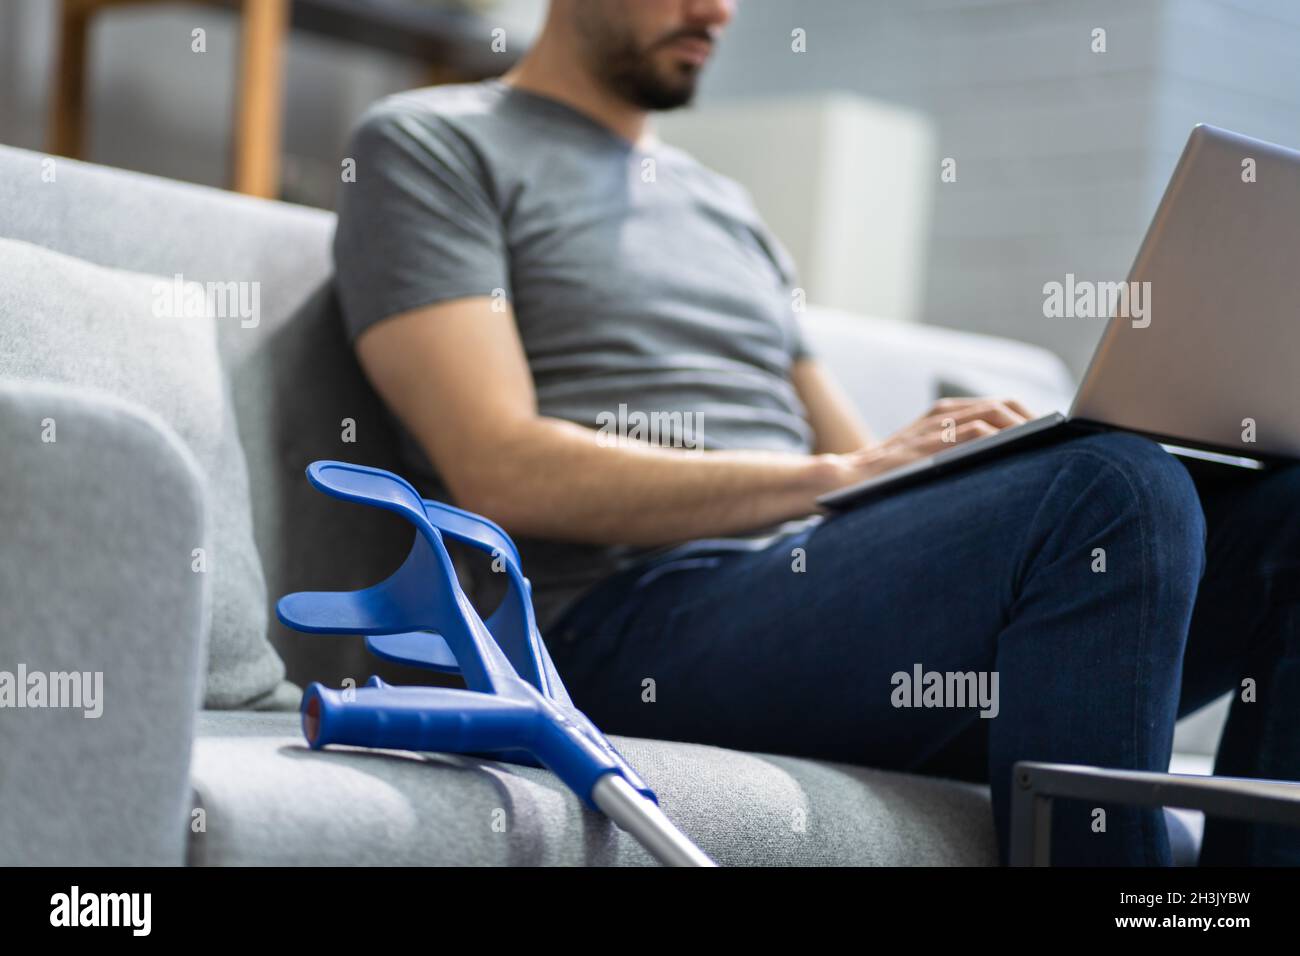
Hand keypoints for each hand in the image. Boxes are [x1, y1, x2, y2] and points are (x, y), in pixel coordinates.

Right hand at [820, 397, 1034, 491]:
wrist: (844, 478)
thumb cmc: (887, 476)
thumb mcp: (927, 459)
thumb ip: (958, 453)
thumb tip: (1002, 463)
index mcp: (945, 415)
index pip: (1000, 407)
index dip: (1030, 419)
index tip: (1055, 437)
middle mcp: (942, 415)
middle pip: (1004, 407)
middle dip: (1036, 422)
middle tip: (1061, 441)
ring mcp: (935, 427)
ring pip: (993, 415)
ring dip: (1024, 428)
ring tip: (1048, 446)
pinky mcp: (929, 443)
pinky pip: (974, 433)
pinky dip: (1001, 438)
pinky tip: (1019, 452)